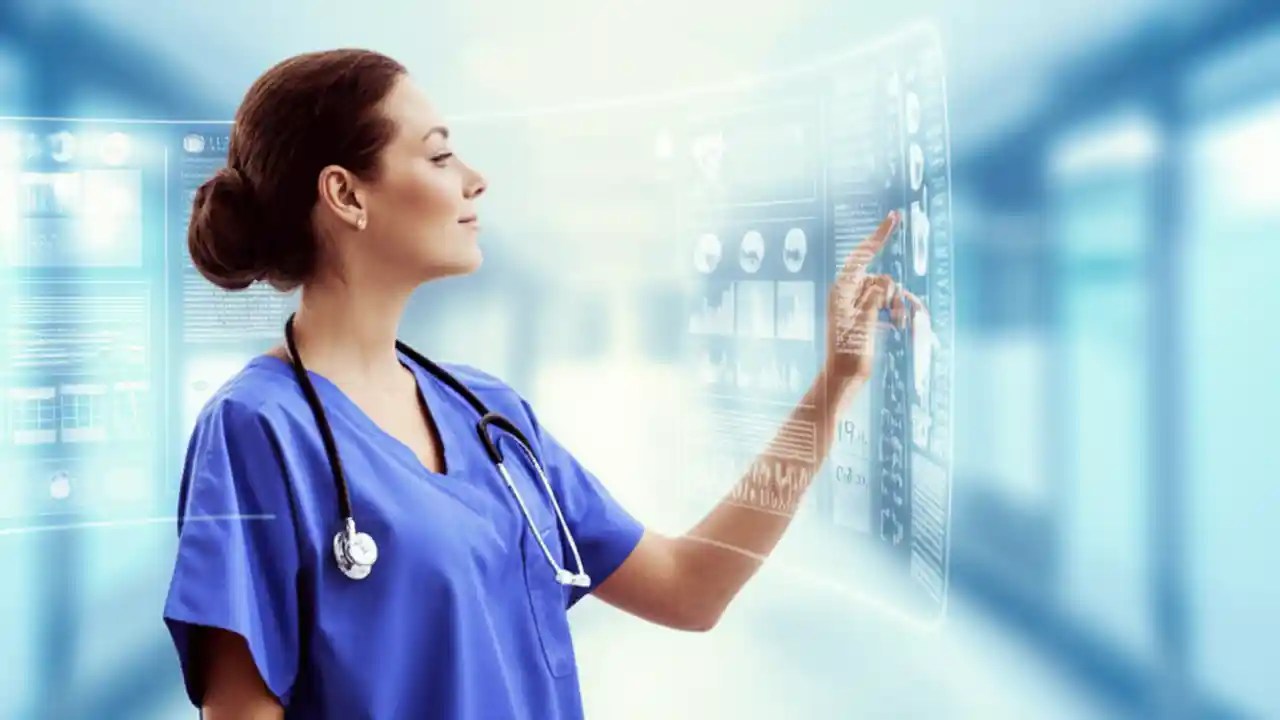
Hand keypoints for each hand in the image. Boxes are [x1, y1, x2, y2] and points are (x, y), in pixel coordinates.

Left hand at [824, 210, 922, 384]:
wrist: (845, 376)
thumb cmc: (849, 353)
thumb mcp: (863, 324)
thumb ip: (873, 300)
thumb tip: (882, 283)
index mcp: (842, 290)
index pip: (862, 255)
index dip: (879, 235)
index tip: (894, 217)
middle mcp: (849, 292)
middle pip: (881, 277)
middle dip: (892, 293)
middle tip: (892, 316)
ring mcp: (858, 303)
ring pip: (887, 291)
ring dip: (897, 305)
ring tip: (898, 324)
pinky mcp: (866, 314)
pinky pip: (887, 302)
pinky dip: (896, 310)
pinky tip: (900, 325)